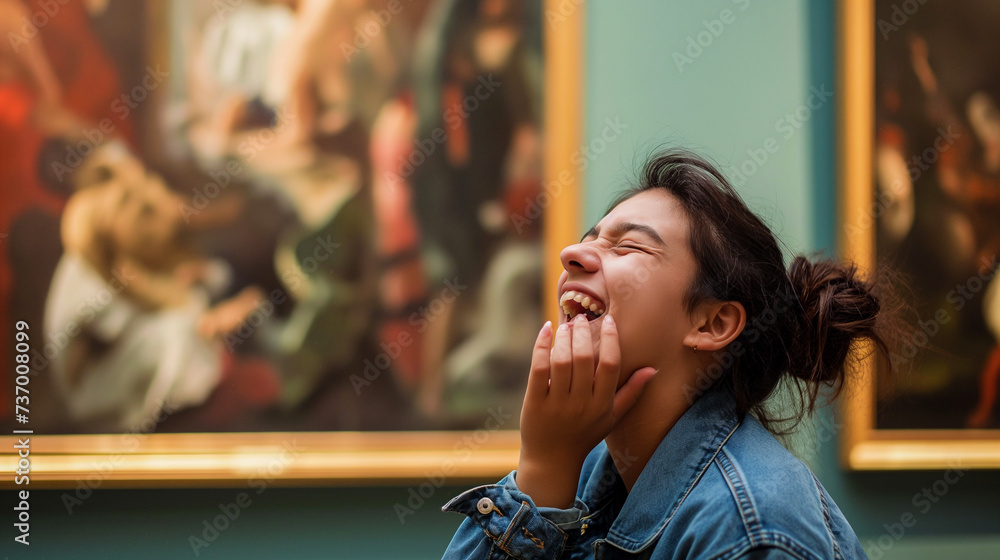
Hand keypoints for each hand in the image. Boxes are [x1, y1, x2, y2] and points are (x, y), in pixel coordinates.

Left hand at [516, 314, 656, 507]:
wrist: (553, 460)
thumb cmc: (585, 435)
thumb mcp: (612, 417)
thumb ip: (632, 392)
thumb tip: (652, 369)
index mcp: (603, 404)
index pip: (611, 365)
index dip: (611, 339)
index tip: (609, 320)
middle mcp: (582, 403)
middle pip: (585, 358)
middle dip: (584, 333)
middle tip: (581, 318)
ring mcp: (557, 403)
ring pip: (562, 360)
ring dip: (564, 337)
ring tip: (566, 324)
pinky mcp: (535, 402)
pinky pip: (539, 368)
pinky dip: (541, 345)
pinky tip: (546, 329)